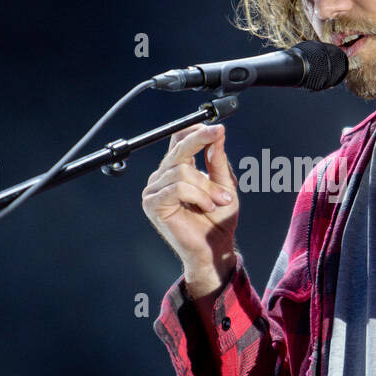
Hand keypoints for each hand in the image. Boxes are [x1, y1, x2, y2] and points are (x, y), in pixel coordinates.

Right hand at [141, 123, 238, 293]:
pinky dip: (197, 196)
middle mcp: (162, 176)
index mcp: (177, 168)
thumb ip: (217, 158)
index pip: (179, 139)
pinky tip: (206, 207)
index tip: (216, 127)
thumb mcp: (223, 183)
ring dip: (207, 187)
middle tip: (218, 135)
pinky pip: (177, 188)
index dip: (195, 130)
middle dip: (202, 143)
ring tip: (220, 202)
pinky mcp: (152, 204)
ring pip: (181, 171)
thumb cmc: (218, 219)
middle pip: (179, 148)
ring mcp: (154, 189)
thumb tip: (216, 132)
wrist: (214, 247)